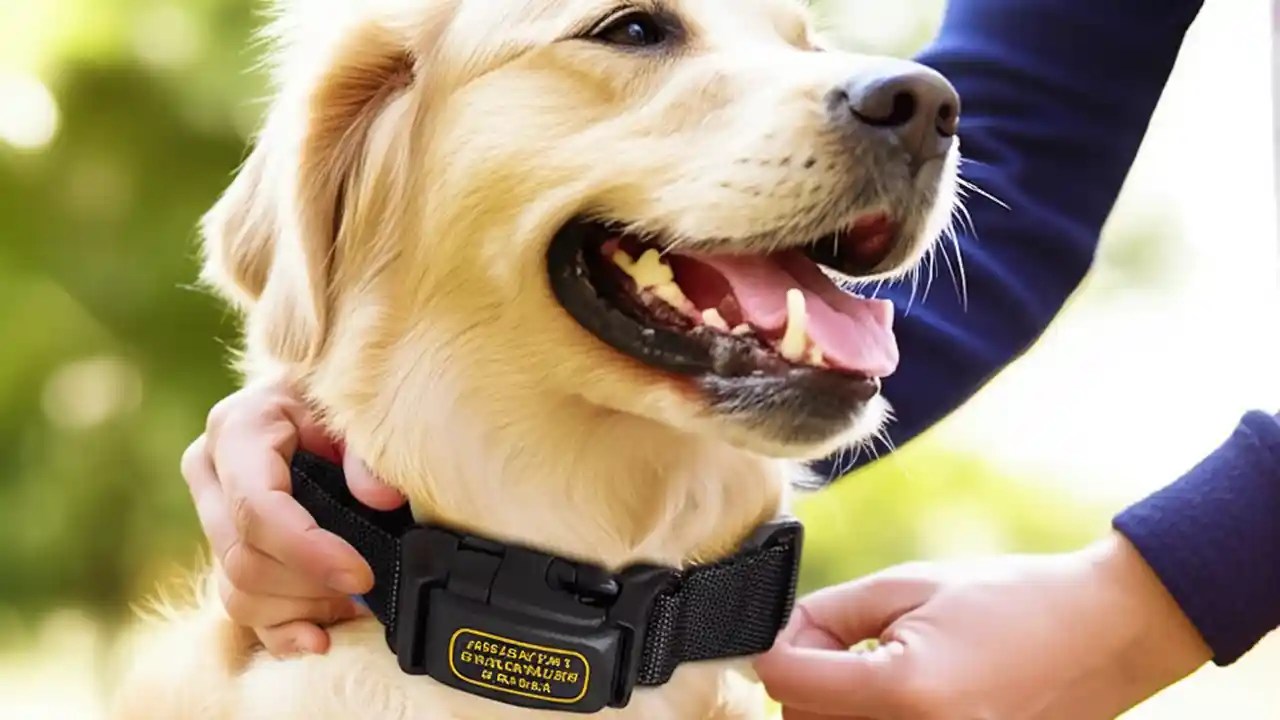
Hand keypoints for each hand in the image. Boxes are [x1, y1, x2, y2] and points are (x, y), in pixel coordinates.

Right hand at [181, 379, 406, 655]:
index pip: (257, 510)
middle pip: (244, 559)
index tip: (361, 575)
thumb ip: (369, 448)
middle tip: (367, 582)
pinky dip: (282, 632)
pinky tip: (321, 638)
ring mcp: (211, 515)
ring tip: (355, 595)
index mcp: (237, 429)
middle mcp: (210, 473)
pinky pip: (240, 610)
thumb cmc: (340, 399)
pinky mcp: (224, 549)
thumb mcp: (357, 407)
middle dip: (311, 584)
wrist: (320, 398)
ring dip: (303, 606)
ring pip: (240, 592)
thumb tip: (377, 497)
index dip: (309, 552)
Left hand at [755, 533, 1210, 719]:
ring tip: (879, 670)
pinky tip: (901, 698)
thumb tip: (775, 639)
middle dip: (805, 681)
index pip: (786, 683)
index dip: (774, 650)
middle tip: (843, 644)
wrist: (1103, 634)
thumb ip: (829, 615)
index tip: (791, 631)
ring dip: (833, 708)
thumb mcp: (908, 587)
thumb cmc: (1009, 600)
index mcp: (905, 691)